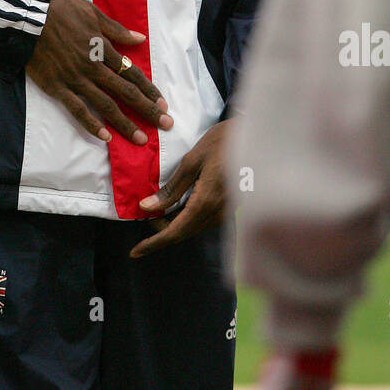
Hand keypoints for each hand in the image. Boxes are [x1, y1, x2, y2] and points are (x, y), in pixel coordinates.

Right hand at [26, 0, 172, 145]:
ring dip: (125, 123)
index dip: (149, 89)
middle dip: (147, 109)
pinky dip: (91, 124)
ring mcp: (75, 79)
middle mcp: (93, 67)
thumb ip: (116, 29)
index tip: (163, 104)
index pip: (132, 73)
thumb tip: (140, 39)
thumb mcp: (92, 12)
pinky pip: (77, 109)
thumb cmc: (60, 8)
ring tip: (141, 139)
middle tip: (165, 124)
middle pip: (125, 92)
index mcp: (103, 47)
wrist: (29, 14)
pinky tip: (105, 137)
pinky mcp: (57, 87)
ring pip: (105, 105)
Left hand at [129, 120, 229, 257]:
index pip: (174, 232)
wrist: (254, 137)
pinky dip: (186, 217)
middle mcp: (216, 213)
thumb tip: (146, 207)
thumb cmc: (221, 143)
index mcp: (205, 203)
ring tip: (157, 209)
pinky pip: (202, 219)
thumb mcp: (192, 161)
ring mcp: (224, 212)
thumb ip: (171, 188)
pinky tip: (177, 205)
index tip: (135, 252)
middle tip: (145, 213)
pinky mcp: (228, 206)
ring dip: (173, 223)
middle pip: (183, 232)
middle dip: (160, 229)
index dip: (153, 243)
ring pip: (193, 227)